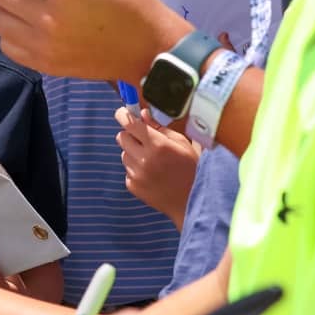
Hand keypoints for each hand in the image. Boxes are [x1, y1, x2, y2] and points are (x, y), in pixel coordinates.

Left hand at [116, 105, 199, 225]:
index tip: (123, 112)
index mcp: (158, 145)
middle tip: (143, 139)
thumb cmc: (192, 169)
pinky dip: (136, 169)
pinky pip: (127, 170)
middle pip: (121, 137)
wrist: (193, 201)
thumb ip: (159, 127)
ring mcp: (137, 174)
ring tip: (153, 161)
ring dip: (134, 153)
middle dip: (130, 135)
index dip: (123, 115)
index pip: (129, 124)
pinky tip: (153, 174)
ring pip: (124, 154)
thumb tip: (142, 114)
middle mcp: (144, 159)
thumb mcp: (182, 143)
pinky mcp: (133, 186)